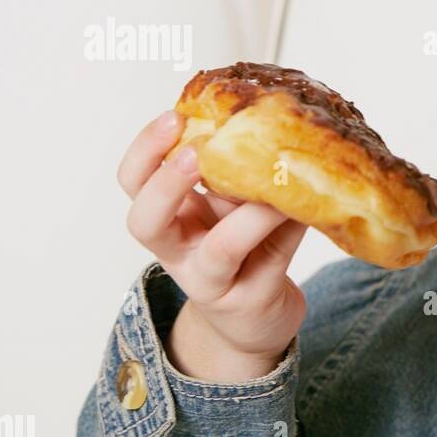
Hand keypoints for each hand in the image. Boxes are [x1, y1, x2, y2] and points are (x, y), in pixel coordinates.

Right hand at [118, 110, 308, 365]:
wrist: (257, 320)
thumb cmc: (244, 252)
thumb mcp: (234, 207)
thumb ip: (242, 173)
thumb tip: (272, 119)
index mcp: (169, 217)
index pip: (134, 181)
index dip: (145, 149)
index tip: (174, 115)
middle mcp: (178, 251)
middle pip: (145, 220)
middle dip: (165, 182)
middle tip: (193, 151)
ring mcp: (211, 282)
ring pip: (217, 250)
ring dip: (245, 213)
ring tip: (266, 182)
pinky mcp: (250, 300)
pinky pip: (268, 258)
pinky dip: (285, 227)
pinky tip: (302, 205)